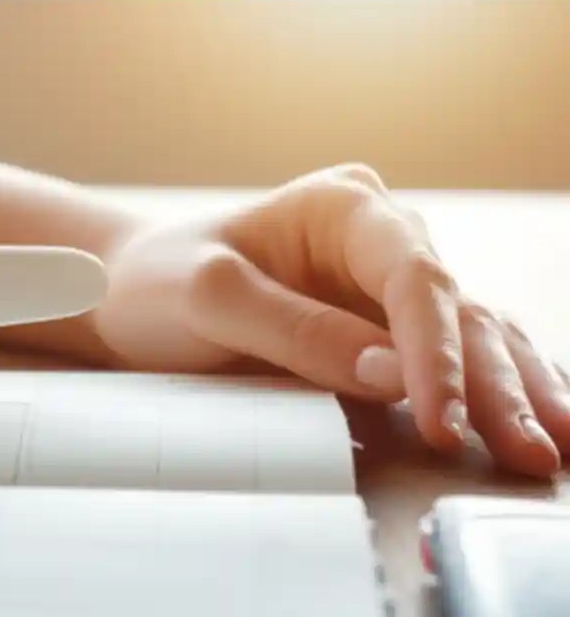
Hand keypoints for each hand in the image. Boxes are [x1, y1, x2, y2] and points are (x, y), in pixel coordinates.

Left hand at [94, 164, 567, 477]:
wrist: (126, 295)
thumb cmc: (157, 283)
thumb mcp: (209, 299)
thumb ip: (297, 331)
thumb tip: (391, 375)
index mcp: (339, 206)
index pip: (409, 275)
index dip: (432, 350)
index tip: (439, 416)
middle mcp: (377, 237)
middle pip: (453, 308)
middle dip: (493, 381)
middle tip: (528, 448)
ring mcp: (382, 284)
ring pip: (467, 334)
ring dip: (510, 393)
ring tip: (548, 448)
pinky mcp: (381, 329)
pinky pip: (450, 356)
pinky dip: (489, 392)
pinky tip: (530, 425)